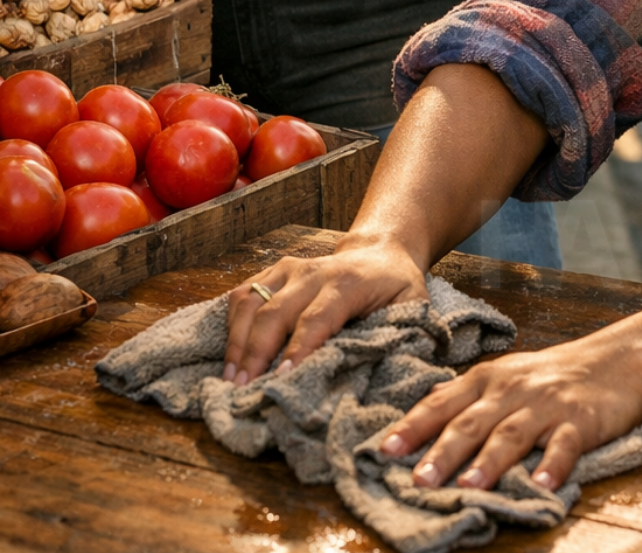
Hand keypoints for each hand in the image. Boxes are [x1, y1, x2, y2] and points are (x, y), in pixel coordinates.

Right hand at [223, 237, 429, 386]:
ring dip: (237, 341)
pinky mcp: (274, 271)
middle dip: (257, 352)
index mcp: (348, 283)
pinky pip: (243, 294)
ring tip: (229, 380)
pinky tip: (230, 355)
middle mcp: (314, 271)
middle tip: (243, 390)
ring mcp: (290, 269)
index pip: (317, 318)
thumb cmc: (396, 287)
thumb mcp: (412, 307)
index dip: (299, 349)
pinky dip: (231, 324)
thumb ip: (398, 335)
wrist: (381, 251)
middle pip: (276, 312)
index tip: (284, 379)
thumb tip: (383, 375)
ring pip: (251, 300)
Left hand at [378, 333, 641, 492]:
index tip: (384, 449)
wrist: (615, 360)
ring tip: (469, 487)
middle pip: (472, 422)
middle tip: (418, 480)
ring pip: (512, 433)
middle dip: (443, 451)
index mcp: (488, 379)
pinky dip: (553, 465)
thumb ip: (466, 396)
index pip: (443, 402)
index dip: (414, 425)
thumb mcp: (505, 376)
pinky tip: (541, 485)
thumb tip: (421, 412)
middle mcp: (512, 389)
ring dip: (489, 461)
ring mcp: (547, 405)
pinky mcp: (581, 420)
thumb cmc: (551, 375)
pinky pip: (564, 445)